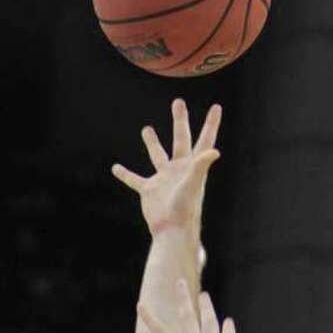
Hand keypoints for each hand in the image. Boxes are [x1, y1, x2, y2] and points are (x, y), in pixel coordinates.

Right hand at [111, 99, 221, 234]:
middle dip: (179, 120)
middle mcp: (179, 168)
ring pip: (157, 155)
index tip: (216, 107)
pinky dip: (125, 174)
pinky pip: (134, 179)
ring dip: (152, 142)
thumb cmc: (185, 208)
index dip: (211, 124)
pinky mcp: (149, 190)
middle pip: (180, 138)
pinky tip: (115, 168)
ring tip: (146, 129)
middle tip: (177, 102)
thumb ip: (201, 165)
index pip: (204, 140)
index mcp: (193, 165)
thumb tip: (215, 150)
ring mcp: (163, 178)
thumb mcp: (194, 183)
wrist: (171, 230)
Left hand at [139, 280, 236, 332]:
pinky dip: (149, 317)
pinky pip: (159, 329)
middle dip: (206, 308)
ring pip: (187, 315)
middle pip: (210, 322)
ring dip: (183, 298)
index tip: (228, 322)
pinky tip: (140, 306)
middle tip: (204, 296)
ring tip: (179, 283)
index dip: (228, 332)